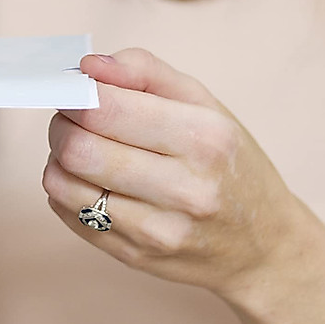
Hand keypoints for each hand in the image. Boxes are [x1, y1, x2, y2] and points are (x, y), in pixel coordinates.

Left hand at [42, 49, 307, 306]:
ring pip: (64, 183)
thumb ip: (143, 69)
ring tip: (81, 146)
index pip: (105, 108)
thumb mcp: (202, 101)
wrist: (266, 247)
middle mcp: (185, 189)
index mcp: (203, 138)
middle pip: (79, 148)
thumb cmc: (227, 161)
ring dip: (58, 156)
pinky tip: (90, 179)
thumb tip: (87, 65)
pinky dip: (65, 188)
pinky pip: (69, 214)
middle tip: (72, 117)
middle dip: (61, 123)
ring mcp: (160, 231)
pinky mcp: (136, 257)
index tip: (77, 89)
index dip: (75, 92)